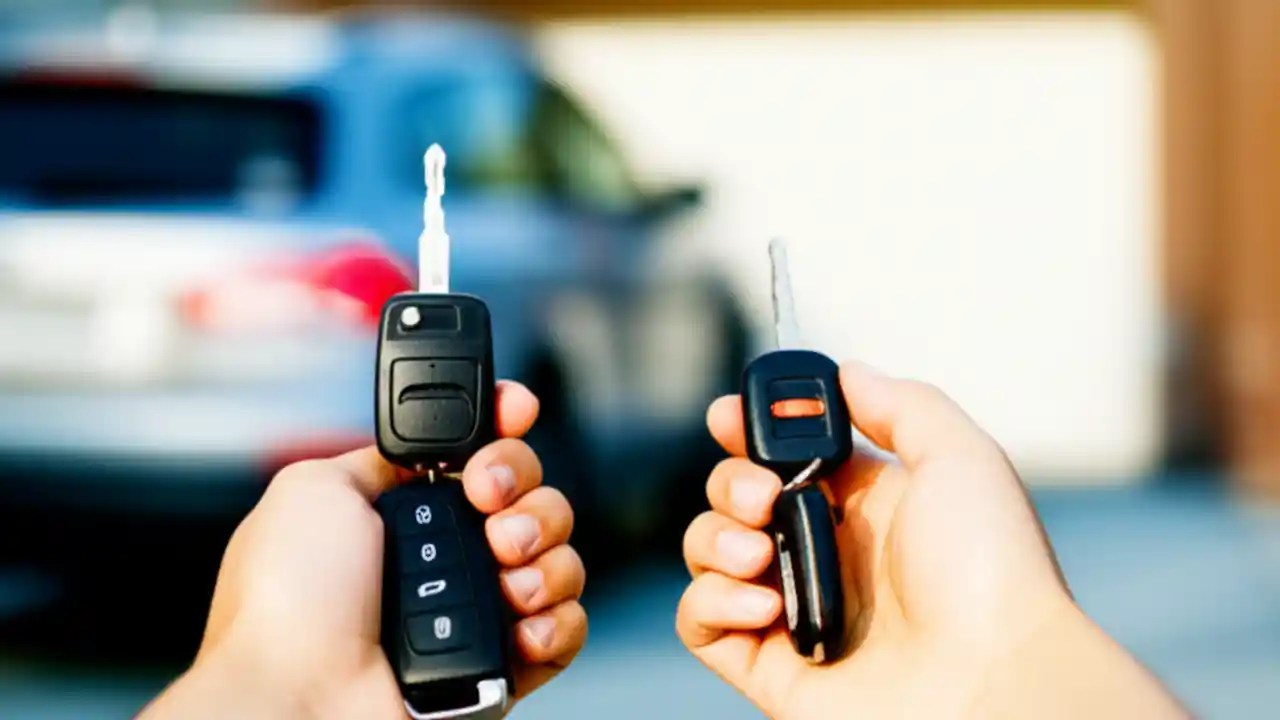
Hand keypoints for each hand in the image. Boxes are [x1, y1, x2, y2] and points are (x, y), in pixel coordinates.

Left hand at [141, 381, 585, 718]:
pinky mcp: (505, 666)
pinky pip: (566, 627)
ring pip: (557, 556)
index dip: (506, 426)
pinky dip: (555, 618)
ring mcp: (478, 612)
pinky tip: (519, 620)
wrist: (301, 691)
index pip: (481, 453)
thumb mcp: (313, 487)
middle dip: (524, 488)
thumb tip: (425, 446)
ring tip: (501, 570)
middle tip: (487, 503)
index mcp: (405, 514)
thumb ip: (379, 455)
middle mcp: (447, 560)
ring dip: (542, 553)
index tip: (514, 413)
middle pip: (530, 496)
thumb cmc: (287, 600)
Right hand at [677, 361, 1184, 718]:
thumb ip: (902, 404)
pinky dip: (710, 603)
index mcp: (865, 506)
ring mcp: (795, 609)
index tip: (728, 416)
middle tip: (764, 496)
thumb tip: (848, 373)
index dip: (748, 431)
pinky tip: (761, 605)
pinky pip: (700, 623)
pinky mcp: (771, 664)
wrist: (995, 681)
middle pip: (736, 497)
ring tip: (759, 552)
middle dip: (731, 482)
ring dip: (714, 538)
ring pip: (709, 554)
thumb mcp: (963, 458)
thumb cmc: (994, 576)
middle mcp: (825, 554)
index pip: (784, 455)